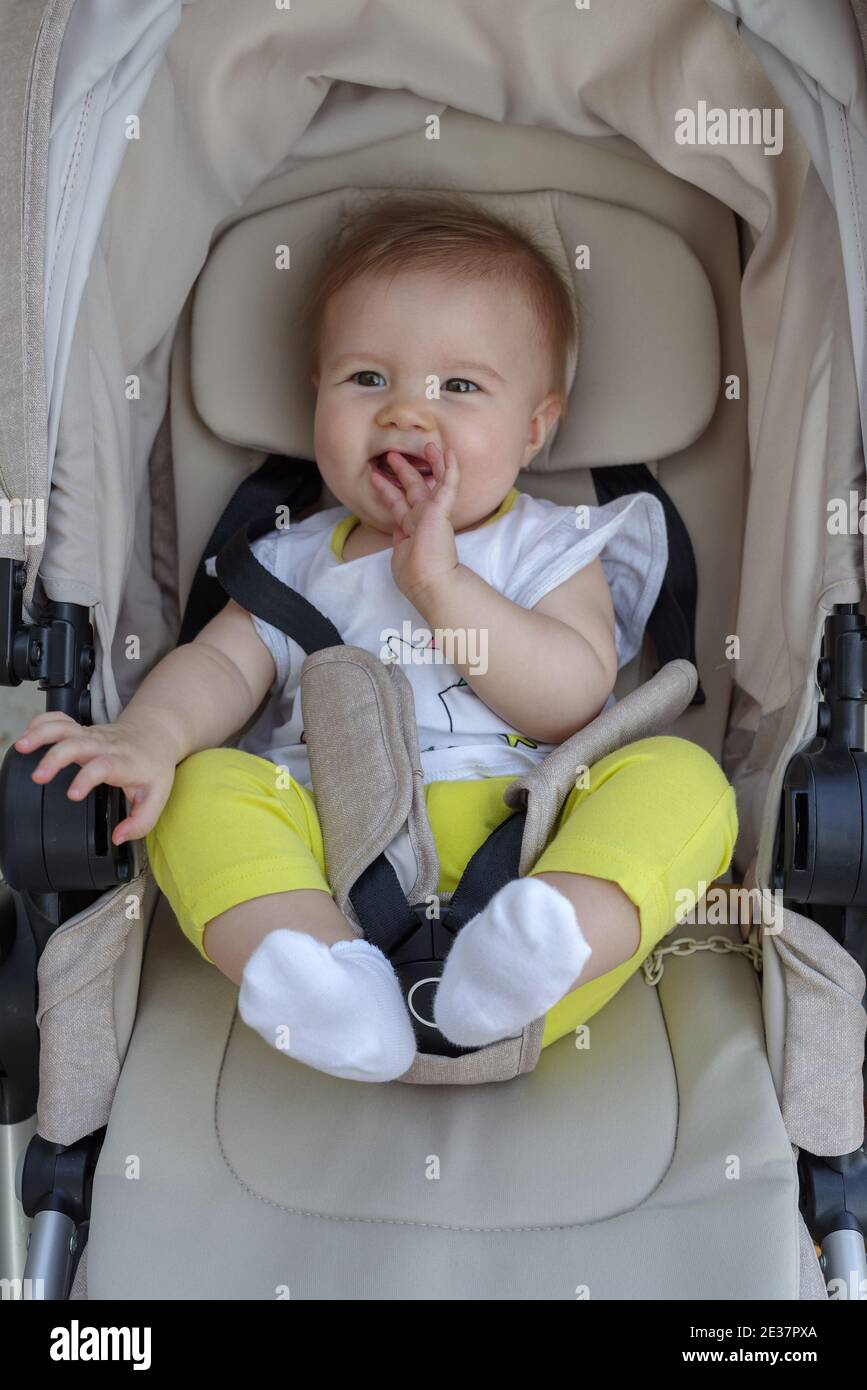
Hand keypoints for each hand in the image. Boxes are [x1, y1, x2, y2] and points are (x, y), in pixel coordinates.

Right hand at [14, 711, 176, 845]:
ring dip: (41, 734)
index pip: (104, 766)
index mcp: (124, 763)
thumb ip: (140, 822)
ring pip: (64, 728)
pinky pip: (59, 720)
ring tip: (22, 747)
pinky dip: (41, 723)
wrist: (156, 735)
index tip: (72, 794)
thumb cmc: (153, 766)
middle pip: (78, 744)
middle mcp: (106, 746)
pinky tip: (27, 735)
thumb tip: (118, 837)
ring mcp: (92, 736)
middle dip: (55, 757)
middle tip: (39, 777)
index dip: (86, 777)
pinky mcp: (82, 730)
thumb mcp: (157, 797)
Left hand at [369, 442, 460, 605]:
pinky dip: (450, 469)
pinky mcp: (442, 511)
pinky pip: (448, 485)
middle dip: (402, 472)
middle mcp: (422, 520)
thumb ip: (399, 541)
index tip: (377, 478)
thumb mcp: (399, 556)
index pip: (398, 506)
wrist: (429, 583)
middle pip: (412, 489)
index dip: (387, 492)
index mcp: (410, 531)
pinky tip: (449, 453)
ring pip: (434, 482)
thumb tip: (395, 531)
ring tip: (428, 445)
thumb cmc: (415, 576)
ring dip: (431, 464)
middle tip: (392, 455)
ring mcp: (433, 514)